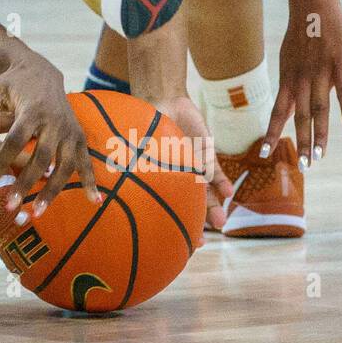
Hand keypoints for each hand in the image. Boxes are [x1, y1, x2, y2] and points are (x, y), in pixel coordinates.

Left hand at [0, 57, 100, 216]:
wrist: (41, 72)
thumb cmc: (12, 84)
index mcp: (33, 110)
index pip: (16, 139)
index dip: (2, 160)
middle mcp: (55, 122)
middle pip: (41, 157)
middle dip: (26, 183)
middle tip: (9, 205)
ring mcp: (70, 130)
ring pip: (64, 165)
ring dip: (52, 190)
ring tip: (36, 213)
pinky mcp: (78, 136)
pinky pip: (86, 161)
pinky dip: (91, 180)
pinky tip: (93, 201)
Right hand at [149, 94, 231, 232]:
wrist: (163, 100)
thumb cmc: (144, 125)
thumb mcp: (142, 147)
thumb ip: (140, 165)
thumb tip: (112, 186)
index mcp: (161, 177)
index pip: (168, 204)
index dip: (173, 222)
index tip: (176, 242)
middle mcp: (179, 176)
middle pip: (189, 203)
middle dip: (196, 221)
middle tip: (200, 242)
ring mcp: (194, 167)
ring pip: (206, 193)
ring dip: (213, 207)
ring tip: (221, 222)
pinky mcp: (207, 155)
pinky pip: (216, 172)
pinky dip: (222, 182)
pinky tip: (228, 193)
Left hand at [265, 0, 341, 166]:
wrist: (312, 5)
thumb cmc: (302, 33)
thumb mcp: (289, 58)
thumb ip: (293, 80)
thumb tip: (293, 99)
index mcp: (287, 79)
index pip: (277, 111)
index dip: (271, 132)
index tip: (265, 153)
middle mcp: (301, 79)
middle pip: (299, 117)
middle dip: (300, 143)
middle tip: (303, 167)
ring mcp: (320, 73)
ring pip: (319, 110)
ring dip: (320, 134)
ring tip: (320, 156)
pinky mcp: (339, 65)